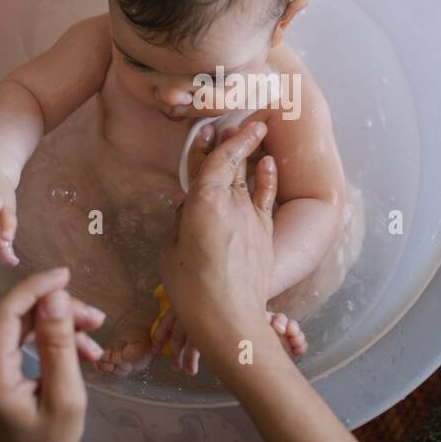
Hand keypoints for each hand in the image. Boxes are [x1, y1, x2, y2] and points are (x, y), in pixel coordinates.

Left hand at [0, 266, 104, 441]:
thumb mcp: (65, 397)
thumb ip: (59, 344)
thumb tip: (55, 297)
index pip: (5, 310)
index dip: (35, 286)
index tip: (67, 274)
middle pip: (15, 315)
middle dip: (57, 309)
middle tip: (97, 319)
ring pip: (18, 326)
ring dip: (57, 325)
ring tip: (95, 340)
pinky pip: (16, 342)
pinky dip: (46, 340)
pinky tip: (78, 352)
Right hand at [159, 121, 277, 371]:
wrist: (230, 318)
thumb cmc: (192, 290)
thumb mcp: (172, 252)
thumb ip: (180, 225)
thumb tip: (186, 211)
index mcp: (202, 203)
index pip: (207, 162)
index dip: (206, 143)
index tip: (208, 127)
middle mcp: (230, 202)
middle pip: (228, 164)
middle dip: (227, 141)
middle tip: (225, 122)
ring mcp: (251, 216)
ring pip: (247, 176)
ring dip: (247, 152)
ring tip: (249, 130)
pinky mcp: (264, 232)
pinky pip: (266, 196)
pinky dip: (267, 177)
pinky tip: (268, 161)